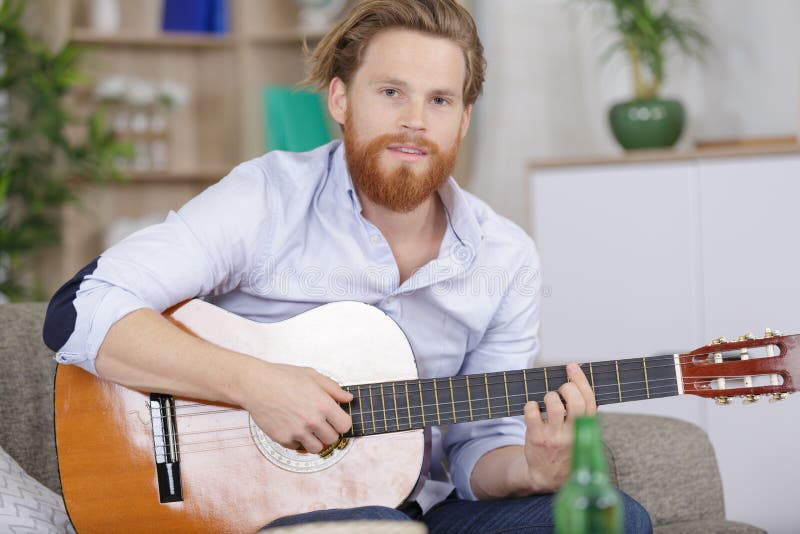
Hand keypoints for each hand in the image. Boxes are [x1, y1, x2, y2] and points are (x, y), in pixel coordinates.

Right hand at [239, 361, 352, 453]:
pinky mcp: (283, 439)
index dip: (342, 422)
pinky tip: (293, 427)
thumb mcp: (312, 376)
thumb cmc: (283, 377)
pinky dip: (298, 441)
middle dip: (329, 431)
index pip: (345, 426)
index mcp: (323, 404)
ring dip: (315, 440)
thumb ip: (333, 388)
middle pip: (332, 439)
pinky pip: (298, 448)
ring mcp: (297, 432)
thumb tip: (348, 399)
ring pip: (317, 448)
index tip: (335, 419)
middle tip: (320, 422)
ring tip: (308, 428)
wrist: (256, 385)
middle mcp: (312, 421)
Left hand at [521, 362, 596, 491]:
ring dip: (549, 396)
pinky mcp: (537, 438)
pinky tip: (533, 409)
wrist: (548, 477)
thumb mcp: (580, 434)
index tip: (572, 366)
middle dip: (567, 387)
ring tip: (548, 402)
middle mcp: (572, 433)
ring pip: (553, 404)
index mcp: (586, 430)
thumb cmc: (565, 449)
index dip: (581, 380)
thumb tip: (575, 382)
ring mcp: (554, 436)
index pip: (589, 401)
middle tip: (562, 388)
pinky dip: (530, 405)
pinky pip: (532, 411)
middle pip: (574, 401)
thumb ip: (581, 413)